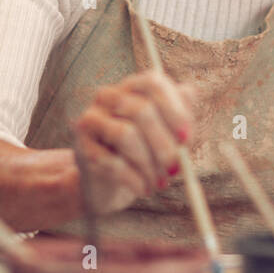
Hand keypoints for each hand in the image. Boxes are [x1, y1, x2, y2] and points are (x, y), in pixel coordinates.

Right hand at [73, 71, 197, 216]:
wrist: (110, 184)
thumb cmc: (147, 153)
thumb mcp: (169, 134)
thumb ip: (181, 114)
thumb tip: (190, 93)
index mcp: (132, 86)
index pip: (153, 83)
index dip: (173, 109)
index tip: (187, 138)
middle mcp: (108, 96)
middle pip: (141, 110)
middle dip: (164, 144)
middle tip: (176, 168)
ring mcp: (91, 120)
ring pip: (125, 134)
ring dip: (148, 164)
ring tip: (159, 183)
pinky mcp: (82, 148)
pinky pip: (111, 161)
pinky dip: (133, 179)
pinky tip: (143, 189)